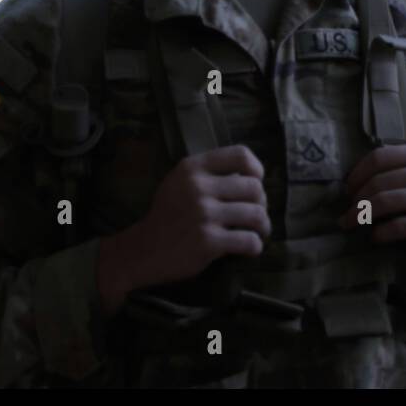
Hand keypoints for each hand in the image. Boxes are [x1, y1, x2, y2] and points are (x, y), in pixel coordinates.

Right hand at [97, 144, 269, 314]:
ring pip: (256, 215)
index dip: (256, 169)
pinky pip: (249, 241)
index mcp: (192, 168)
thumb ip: (209, 173)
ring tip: (259, 231)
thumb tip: (252, 176)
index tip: (256, 182)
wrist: (141, 250)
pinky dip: (255, 246)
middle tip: (256, 215)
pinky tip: (250, 247)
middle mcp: (198, 187)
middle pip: (254, 188)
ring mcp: (203, 214)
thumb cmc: (168, 215)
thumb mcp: (180, 182)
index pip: (240, 155)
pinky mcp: (208, 241)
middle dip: (261, 203)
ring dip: (263, 226)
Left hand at [340, 143, 405, 263]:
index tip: (347, 190)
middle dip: (356, 199)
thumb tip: (350, 182)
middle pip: (379, 181)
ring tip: (352, 224)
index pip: (380, 157)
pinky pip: (400, 225)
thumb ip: (397, 172)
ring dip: (361, 215)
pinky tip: (375, 237)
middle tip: (347, 214)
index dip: (357, 174)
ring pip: (386, 201)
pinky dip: (381, 232)